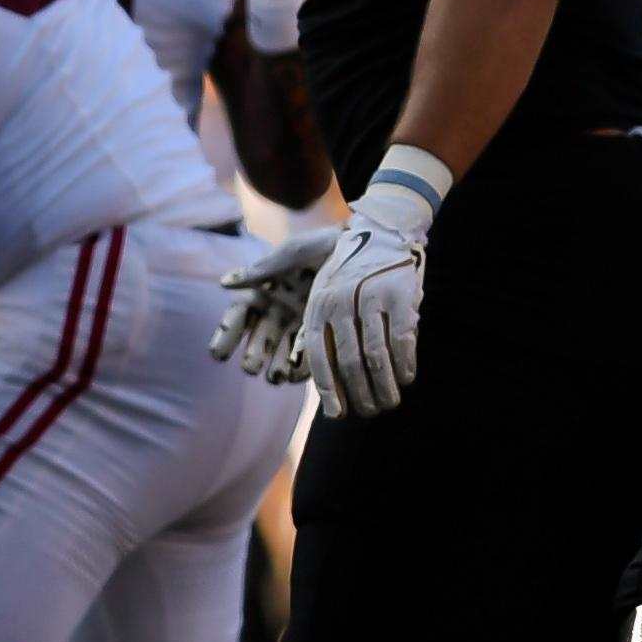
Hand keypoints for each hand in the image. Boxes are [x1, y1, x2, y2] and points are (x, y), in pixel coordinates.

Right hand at [209, 225, 330, 382]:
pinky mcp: (320, 336)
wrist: (360, 249)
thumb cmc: (319, 246)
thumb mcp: (290, 254)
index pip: (237, 317)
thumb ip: (261, 270)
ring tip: (275, 375)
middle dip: (252, 356)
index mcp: (261, 294)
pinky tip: (297, 374)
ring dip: (275, 367)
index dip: (226, 336)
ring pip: (279, 355)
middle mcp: (275, 315)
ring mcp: (296, 328)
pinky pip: (307, 358)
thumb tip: (224, 282)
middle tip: (251, 366)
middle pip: (257, 342)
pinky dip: (301, 368)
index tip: (218, 355)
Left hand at [291, 171, 437, 417]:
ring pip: (376, 356)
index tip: (336, 413)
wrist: (383, 228)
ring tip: (389, 403)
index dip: (328, 387)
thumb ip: (277, 288)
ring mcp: (372, 299)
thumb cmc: (343, 260)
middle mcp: (342, 302)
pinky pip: (401, 341)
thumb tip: (235, 295)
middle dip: (359, 394)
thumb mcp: (305, 268)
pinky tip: (407, 378)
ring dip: (384, 386)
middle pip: (348, 361)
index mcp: (318, 301)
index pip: (318, 354)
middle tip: (368, 412)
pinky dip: (405, 364)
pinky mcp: (400, 296)